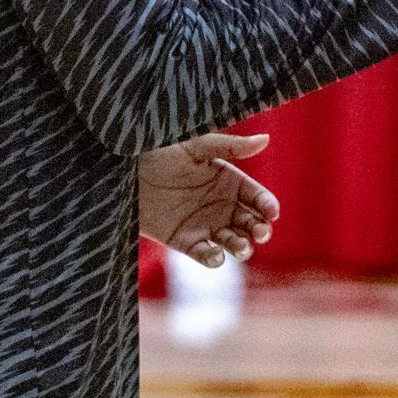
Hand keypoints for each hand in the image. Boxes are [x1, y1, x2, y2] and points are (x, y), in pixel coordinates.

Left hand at [138, 133, 278, 267]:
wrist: (125, 172)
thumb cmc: (161, 152)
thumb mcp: (196, 147)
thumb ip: (230, 146)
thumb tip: (266, 139)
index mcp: (229, 181)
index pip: (257, 197)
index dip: (267, 205)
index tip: (272, 212)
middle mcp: (221, 205)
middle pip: (251, 222)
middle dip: (260, 229)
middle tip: (260, 232)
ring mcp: (205, 225)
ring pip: (233, 241)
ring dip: (242, 247)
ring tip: (241, 247)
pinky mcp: (185, 241)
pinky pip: (205, 254)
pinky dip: (213, 258)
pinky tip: (216, 255)